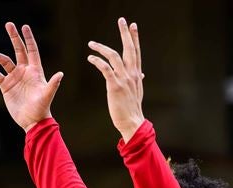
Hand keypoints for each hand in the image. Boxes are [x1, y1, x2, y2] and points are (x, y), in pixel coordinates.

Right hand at [0, 22, 62, 131]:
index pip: (32, 51)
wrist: (32, 121)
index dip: (28, 39)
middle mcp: (24, 71)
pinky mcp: (6, 86)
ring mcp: (14, 78)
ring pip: (4, 61)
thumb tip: (61, 74)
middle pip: (18, 50)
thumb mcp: (47, 95)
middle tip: (9, 24)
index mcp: (35, 71)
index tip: (24, 26)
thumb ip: (53, 84)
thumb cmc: (42, 108)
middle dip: (14, 37)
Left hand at [86, 18, 144, 141]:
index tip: (133, 26)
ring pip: (114, 56)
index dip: (134, 38)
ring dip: (102, 47)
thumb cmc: (132, 108)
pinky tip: (90, 57)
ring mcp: (124, 80)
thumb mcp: (137, 92)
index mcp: (136, 75)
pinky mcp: (115, 86)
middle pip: (129, 49)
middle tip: (122, 20)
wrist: (132, 122)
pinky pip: (105, 68)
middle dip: (125, 34)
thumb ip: (137, 80)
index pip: (136, 52)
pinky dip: (97, 61)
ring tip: (91, 43)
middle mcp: (132, 74)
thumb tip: (142, 74)